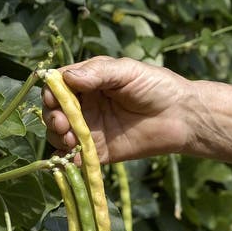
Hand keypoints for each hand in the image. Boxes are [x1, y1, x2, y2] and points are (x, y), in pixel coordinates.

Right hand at [43, 56, 193, 162]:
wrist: (181, 117)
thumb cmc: (157, 86)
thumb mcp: (126, 71)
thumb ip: (97, 72)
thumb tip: (67, 78)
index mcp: (88, 82)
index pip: (58, 86)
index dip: (50, 92)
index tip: (53, 99)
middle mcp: (84, 106)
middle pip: (53, 112)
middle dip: (52, 118)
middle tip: (63, 124)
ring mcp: (89, 130)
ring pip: (59, 135)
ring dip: (58, 138)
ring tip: (71, 139)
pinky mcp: (97, 152)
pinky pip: (75, 157)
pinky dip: (69, 158)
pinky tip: (74, 157)